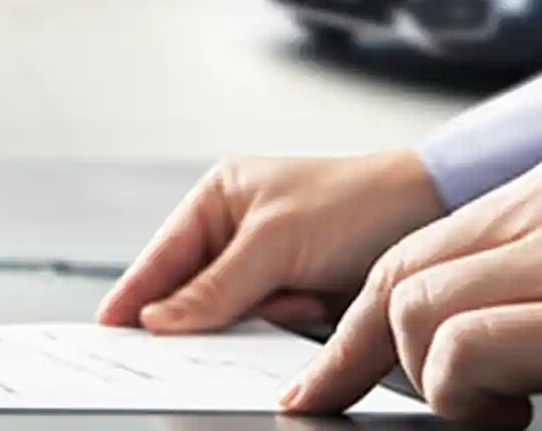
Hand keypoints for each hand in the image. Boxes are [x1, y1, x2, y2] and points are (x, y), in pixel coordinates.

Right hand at [97, 151, 442, 333]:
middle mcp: (235, 232)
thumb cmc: (357, 202)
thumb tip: (160, 320)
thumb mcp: (276, 240)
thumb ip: (216, 285)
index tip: (109, 327)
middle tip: (184, 339)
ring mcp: (265, 267)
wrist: (433, 215)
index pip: (162, 255)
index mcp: (218, 200)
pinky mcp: (296, 296)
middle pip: (189, 292)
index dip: (134, 292)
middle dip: (200, 313)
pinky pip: (265, 328)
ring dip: (252, 318)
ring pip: (228, 316)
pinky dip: (279, 329)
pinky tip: (307, 308)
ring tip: (294, 297)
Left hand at [286, 147, 541, 428]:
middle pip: (399, 276)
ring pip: (413, 309)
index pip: (418, 250)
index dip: (365, 319)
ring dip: (437, 379)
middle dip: (368, 352)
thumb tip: (458, 327)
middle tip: (397, 397)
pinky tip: (512, 407)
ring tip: (500, 402)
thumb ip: (524, 279)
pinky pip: (463, 344)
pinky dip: (464, 392)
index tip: (321, 375)